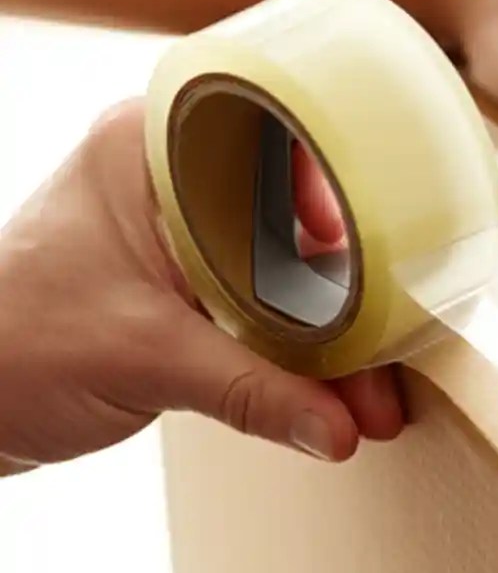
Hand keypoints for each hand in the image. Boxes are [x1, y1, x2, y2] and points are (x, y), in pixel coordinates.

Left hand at [0, 99, 402, 468]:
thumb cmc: (8, 346)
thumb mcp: (144, 359)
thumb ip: (252, 392)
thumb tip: (340, 428)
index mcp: (150, 152)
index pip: (270, 144)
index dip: (329, 194)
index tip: (365, 252)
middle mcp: (173, 184)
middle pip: (290, 226)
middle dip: (344, 301)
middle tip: (386, 360)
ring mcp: (182, 240)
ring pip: (285, 277)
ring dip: (330, 341)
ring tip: (373, 398)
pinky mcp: (187, 292)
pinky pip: (265, 312)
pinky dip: (299, 358)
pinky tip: (336, 399)